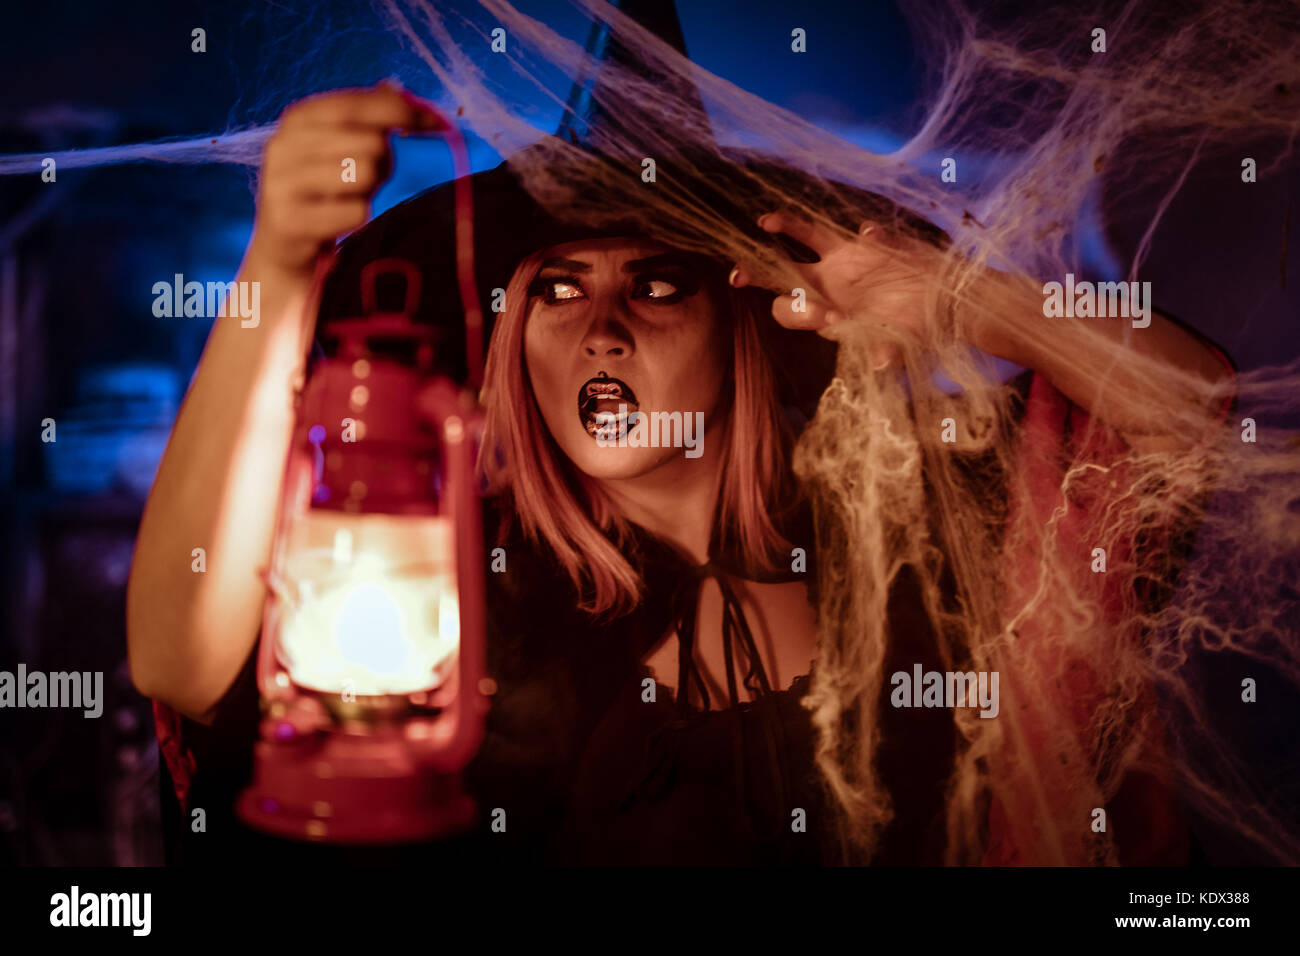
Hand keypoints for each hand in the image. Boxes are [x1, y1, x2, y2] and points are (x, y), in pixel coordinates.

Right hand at [247, 81, 444, 278]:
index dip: (402, 111)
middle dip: (383, 164)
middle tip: (366, 182)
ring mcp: (282, 182)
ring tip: (349, 199)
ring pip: (364, 173)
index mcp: (299, 118)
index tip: (434, 124)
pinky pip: (356, 211)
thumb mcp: (343, 149)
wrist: (286, 251)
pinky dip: (359, 219)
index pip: (360, 103)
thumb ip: (372, 120)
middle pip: (370, 142)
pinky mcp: (290, 220)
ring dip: (369, 192)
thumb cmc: (325, 194)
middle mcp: (284, 143)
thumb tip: (410, 98)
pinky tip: (340, 222)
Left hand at [729, 209, 950, 368]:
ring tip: (765, 222)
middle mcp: (824, 287)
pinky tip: (872, 236)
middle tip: (737, 276)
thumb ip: (886, 352)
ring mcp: (839, 263)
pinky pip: (852, 232)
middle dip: (756, 275)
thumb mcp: (900, 346)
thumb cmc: (912, 331)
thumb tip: (879, 365)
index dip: (802, 312)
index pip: (794, 311)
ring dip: (784, 229)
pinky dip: (866, 234)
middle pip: (779, 276)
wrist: (937, 305)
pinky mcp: (862, 245)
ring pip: (801, 242)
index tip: (831, 316)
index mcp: (824, 314)